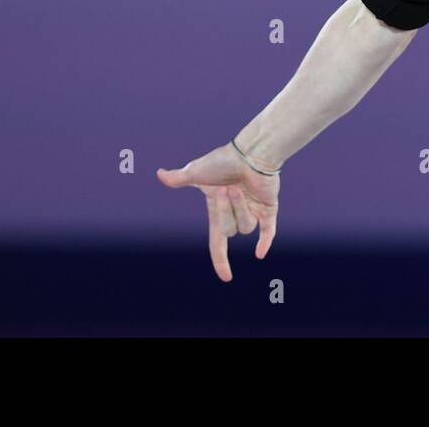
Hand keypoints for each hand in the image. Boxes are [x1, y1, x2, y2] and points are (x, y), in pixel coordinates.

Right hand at [157, 144, 279, 281]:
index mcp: (219, 210)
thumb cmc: (223, 160)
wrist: (249, 151)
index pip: (218, 242)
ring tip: (239, 188)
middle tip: (227, 188)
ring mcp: (254, 211)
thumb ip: (179, 178)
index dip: (220, 260)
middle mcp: (236, 214)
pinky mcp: (268, 207)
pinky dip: (266, 241)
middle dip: (226, 210)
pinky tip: (260, 254)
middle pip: (230, 230)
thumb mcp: (197, 171)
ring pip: (246, 227)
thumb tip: (159, 174)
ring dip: (240, 208)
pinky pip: (269, 231)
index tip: (226, 277)